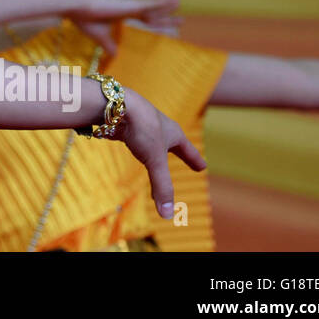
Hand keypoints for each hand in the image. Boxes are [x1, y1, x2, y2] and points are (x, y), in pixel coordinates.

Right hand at [62, 0, 180, 56]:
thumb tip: (114, 55)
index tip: (167, 28)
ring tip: (179, 2)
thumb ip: (108, 44)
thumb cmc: (85, 20)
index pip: (144, 20)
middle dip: (166, 18)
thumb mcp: (99, 36)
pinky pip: (152, 3)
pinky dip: (164, 2)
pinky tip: (174, 0)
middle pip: (152, 15)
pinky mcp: (131, 4)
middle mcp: (129, 9)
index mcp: (122, 16)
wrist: (76, 7)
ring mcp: (131, 6)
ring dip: (168, 6)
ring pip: (154, 7)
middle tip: (181, 21)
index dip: (156, 24)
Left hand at [112, 88, 206, 218]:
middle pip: (172, 142)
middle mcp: (159, 127)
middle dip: (178, 151)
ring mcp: (142, 124)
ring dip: (155, 146)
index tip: (202, 167)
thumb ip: (161, 186)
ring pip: (151, 139)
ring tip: (154, 152)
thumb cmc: (142, 128)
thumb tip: (167, 215)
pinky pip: (132, 136)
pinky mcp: (125, 124)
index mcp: (173, 133)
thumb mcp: (155, 160)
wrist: (116, 103)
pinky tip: (127, 142)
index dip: (195, 160)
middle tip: (187, 158)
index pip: (188, 150)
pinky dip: (134, 142)